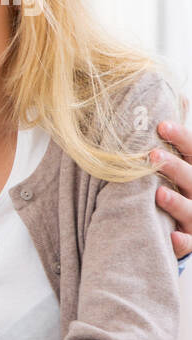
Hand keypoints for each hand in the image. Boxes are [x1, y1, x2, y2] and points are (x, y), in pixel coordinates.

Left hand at [153, 120, 191, 258]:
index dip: (181, 138)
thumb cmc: (179, 185)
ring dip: (177, 202)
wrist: (185, 223)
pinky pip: (190, 243)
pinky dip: (183, 241)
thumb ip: (178, 138)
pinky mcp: (191, 241)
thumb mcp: (182, 161)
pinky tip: (172, 235)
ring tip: (158, 193)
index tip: (161, 125)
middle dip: (174, 167)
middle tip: (152, 155)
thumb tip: (179, 95)